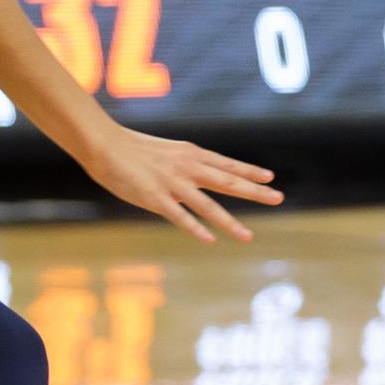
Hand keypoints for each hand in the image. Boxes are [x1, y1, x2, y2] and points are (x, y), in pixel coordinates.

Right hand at [79, 124, 282, 243]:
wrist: (105, 144)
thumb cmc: (133, 148)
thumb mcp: (168, 151)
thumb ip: (186, 164)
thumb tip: (202, 174)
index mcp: (191, 154)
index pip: (227, 164)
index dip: (250, 171)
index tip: (271, 177)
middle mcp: (187, 167)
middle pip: (228, 181)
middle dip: (255, 191)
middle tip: (278, 198)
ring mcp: (172, 183)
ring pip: (208, 205)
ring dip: (229, 222)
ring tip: (248, 237)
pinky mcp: (155, 198)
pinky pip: (179, 216)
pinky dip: (195, 228)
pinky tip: (210, 240)